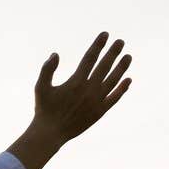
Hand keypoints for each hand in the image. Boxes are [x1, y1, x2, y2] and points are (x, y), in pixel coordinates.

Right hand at [31, 31, 132, 145]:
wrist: (50, 133)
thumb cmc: (44, 110)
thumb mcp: (40, 88)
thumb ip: (47, 70)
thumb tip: (55, 54)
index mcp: (76, 82)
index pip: (90, 58)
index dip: (98, 45)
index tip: (105, 35)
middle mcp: (89, 89)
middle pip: (105, 66)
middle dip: (113, 52)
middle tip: (121, 41)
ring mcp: (97, 100)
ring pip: (113, 80)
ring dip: (121, 67)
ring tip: (128, 57)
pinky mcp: (100, 111)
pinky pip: (115, 97)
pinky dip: (122, 88)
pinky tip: (128, 80)